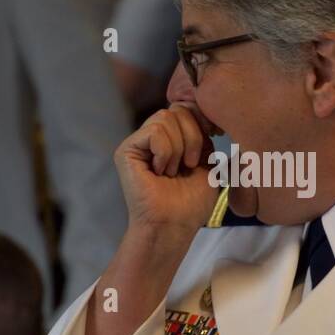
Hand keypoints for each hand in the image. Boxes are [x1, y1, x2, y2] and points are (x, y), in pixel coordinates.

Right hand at [114, 103, 221, 236]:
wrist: (175, 225)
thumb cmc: (192, 202)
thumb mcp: (209, 163)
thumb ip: (205, 135)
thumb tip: (203, 111)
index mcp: (172, 138)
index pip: (187, 109)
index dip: (201, 125)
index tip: (206, 153)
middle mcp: (153, 137)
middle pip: (178, 110)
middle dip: (193, 138)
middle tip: (188, 166)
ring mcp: (138, 143)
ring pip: (166, 117)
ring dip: (178, 148)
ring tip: (172, 172)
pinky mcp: (126, 151)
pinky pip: (154, 131)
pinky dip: (165, 152)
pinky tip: (160, 172)